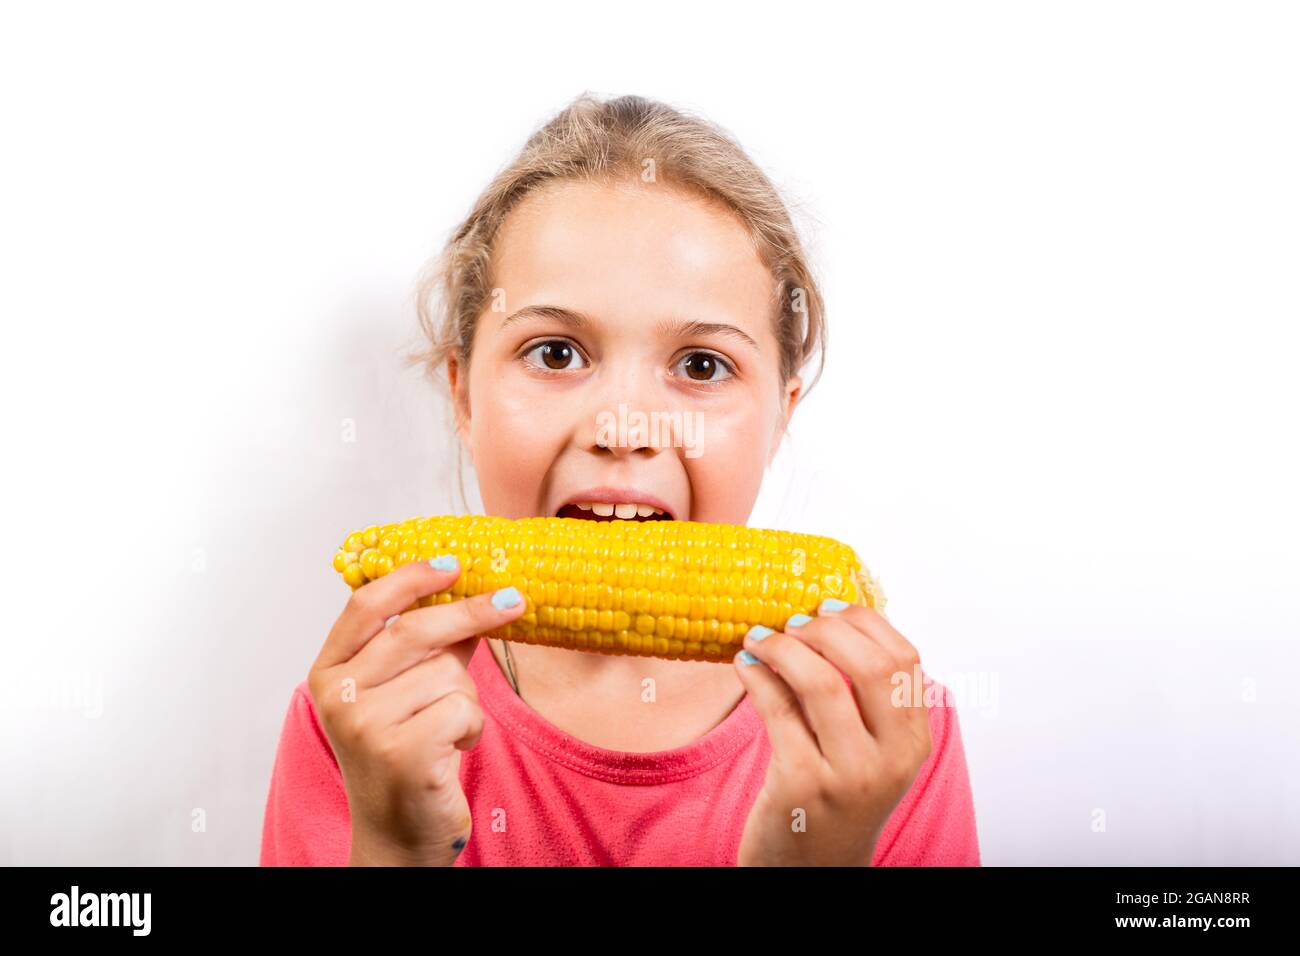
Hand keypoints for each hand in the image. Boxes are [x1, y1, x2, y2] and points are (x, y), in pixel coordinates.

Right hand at [307, 558, 525, 865]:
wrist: (397, 837)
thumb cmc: (404, 758)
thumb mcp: (405, 693)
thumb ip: (429, 646)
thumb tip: (473, 591)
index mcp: (329, 672)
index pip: (365, 605)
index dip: (411, 577)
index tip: (453, 562)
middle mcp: (337, 696)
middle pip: (415, 630)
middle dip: (471, 612)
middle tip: (512, 600)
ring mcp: (365, 725)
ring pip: (448, 672)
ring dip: (467, 697)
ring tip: (448, 729)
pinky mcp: (401, 752)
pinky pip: (463, 708)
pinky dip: (472, 726)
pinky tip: (453, 748)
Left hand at [733, 600, 931, 865]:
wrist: (811, 869)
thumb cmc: (835, 795)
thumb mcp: (866, 749)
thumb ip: (859, 696)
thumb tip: (825, 616)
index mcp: (913, 741)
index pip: (903, 659)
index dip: (864, 621)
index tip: (827, 604)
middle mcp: (891, 759)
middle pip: (869, 665)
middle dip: (824, 629)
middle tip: (791, 621)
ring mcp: (849, 776)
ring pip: (822, 684)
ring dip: (784, 648)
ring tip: (760, 638)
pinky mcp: (801, 787)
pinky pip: (778, 712)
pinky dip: (757, 677)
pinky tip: (745, 664)